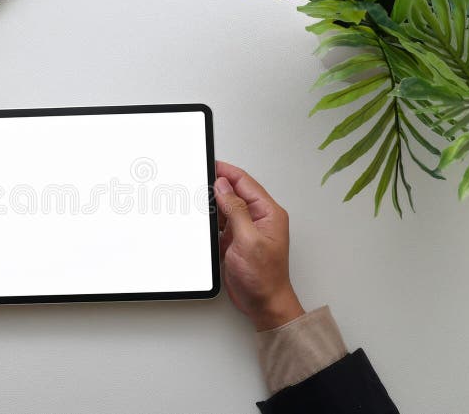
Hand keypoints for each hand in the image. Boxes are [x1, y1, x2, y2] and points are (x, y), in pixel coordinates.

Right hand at [214, 161, 303, 330]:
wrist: (263, 303)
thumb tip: (224, 187)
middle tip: (199, 180)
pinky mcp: (237, 241)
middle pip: (235, 193)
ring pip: (227, 208)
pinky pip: (222, 224)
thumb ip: (236, 210)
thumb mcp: (248, 239)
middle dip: (217, 186)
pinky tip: (205, 221)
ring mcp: (247, 230)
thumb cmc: (264, 278)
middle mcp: (259, 219)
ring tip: (198, 199)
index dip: (227, 172)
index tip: (211, 164)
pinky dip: (213, 221)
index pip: (246, 183)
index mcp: (269, 213)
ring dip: (214, 205)